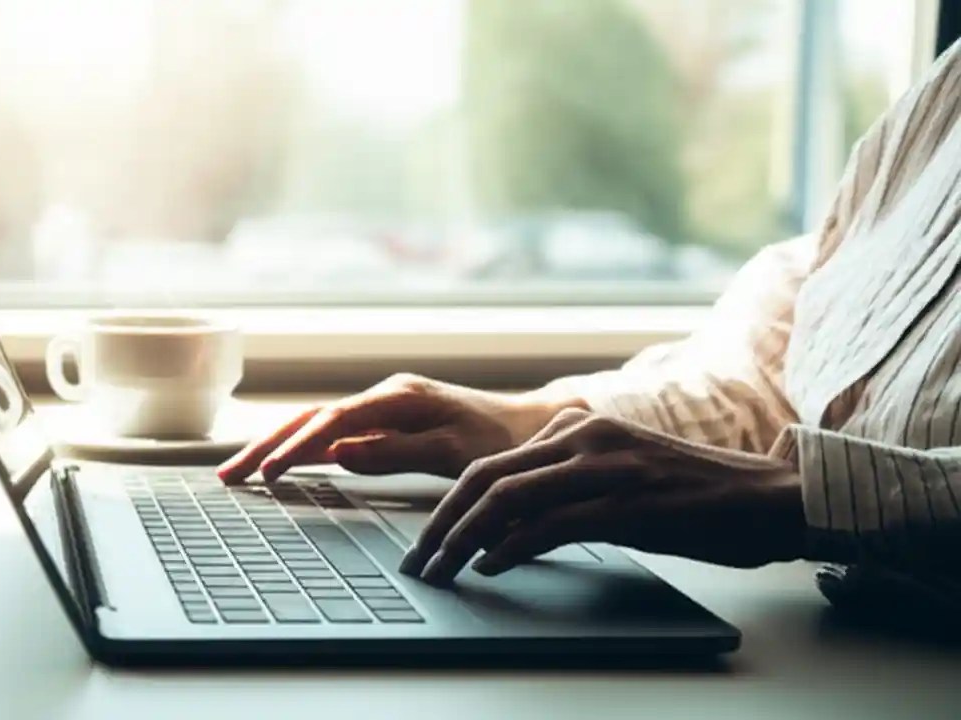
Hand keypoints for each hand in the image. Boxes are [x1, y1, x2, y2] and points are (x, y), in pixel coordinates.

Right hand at [217, 374, 582, 483]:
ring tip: (238, 471)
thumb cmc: (501, 440)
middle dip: (267, 445)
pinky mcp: (385, 422)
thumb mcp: (455, 452)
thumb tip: (339, 453)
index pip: (332, 421)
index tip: (268, 472)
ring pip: (316, 426)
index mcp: (398, 397)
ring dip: (276, 447)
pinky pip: (332, 434)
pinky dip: (300, 449)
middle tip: (229, 473)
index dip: (296, 447)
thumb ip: (397, 452)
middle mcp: (384, 396)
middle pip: (311, 419)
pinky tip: (278, 463)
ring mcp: (382, 408)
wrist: (533, 425)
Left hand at [400, 408, 805, 585]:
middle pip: (487, 477)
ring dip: (466, 539)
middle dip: (442, 523)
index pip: (492, 463)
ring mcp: (607, 467)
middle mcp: (586, 437)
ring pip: (510, 498)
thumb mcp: (621, 471)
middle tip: (419, 560)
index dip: (449, 503)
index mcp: (580, 426)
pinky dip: (513, 547)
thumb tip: (515, 518)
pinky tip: (494, 566)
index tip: (428, 539)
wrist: (771, 495)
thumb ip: (569, 479)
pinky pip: (553, 524)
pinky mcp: (629, 503)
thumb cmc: (696, 494)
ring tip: (444, 570)